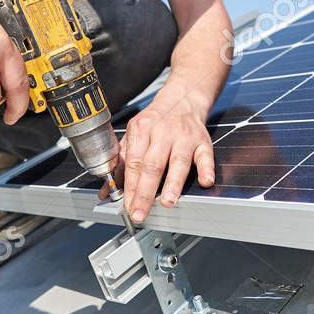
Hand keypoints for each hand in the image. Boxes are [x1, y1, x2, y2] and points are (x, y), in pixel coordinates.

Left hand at [116, 98, 215, 222]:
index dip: (129, 187)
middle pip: (152, 165)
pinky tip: (205, 182)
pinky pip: (205, 156)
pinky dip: (206, 169)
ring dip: (173, 183)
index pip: (133, 163)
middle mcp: (163, 132)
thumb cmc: (156, 122)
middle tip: (140, 213)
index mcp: (142, 130)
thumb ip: (121, 165)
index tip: (127, 206)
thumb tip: (106, 192)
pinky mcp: (203, 141)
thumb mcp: (135, 136)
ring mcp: (184, 137)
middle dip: (145, 192)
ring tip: (168, 202)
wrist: (182, 100)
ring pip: (178, 161)